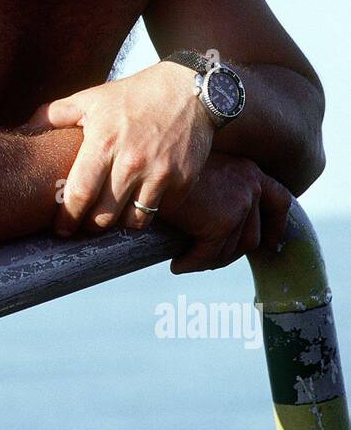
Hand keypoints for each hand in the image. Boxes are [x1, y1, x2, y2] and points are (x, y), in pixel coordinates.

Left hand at [21, 62, 215, 235]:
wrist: (190, 90)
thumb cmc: (133, 95)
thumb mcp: (91, 98)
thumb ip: (54, 114)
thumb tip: (23, 129)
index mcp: (104, 141)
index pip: (79, 193)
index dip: (67, 218)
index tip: (60, 229)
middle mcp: (132, 160)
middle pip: (104, 216)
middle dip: (90, 226)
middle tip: (84, 225)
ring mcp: (160, 172)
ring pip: (132, 221)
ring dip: (119, 223)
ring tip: (112, 215)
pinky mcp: (183, 180)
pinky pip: (160, 211)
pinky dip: (148, 211)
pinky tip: (139, 201)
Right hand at [158, 150, 292, 273]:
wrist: (149, 166)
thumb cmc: (167, 166)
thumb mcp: (202, 171)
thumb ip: (219, 188)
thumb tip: (216, 219)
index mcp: (249, 171)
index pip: (280, 200)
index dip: (276, 224)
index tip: (270, 243)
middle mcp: (250, 186)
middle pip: (253, 236)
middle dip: (231, 253)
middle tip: (208, 259)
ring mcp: (239, 205)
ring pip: (230, 251)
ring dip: (208, 260)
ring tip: (187, 260)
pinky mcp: (221, 223)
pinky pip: (209, 255)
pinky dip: (192, 264)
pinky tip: (178, 263)